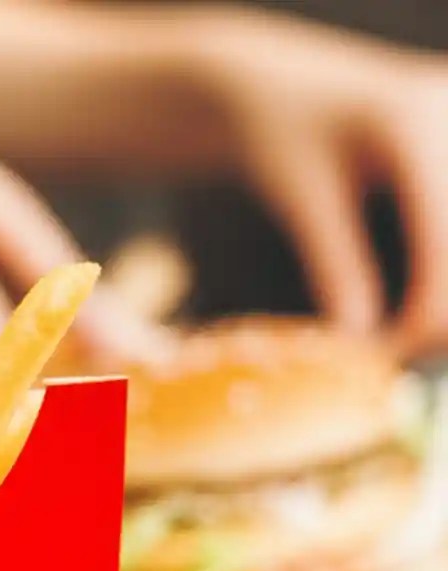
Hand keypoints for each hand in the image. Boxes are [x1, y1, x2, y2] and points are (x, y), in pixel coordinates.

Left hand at [200, 14, 447, 357]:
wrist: (282, 82)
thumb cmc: (277, 131)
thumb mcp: (298, 194)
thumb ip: (335, 262)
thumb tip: (361, 341)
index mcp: (411, 126)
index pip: (444, 247)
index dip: (426, 314)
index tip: (386, 351)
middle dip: (445, 310)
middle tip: (398, 346)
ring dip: (447, 295)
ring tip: (408, 326)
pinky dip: (445, 270)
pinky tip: (425, 299)